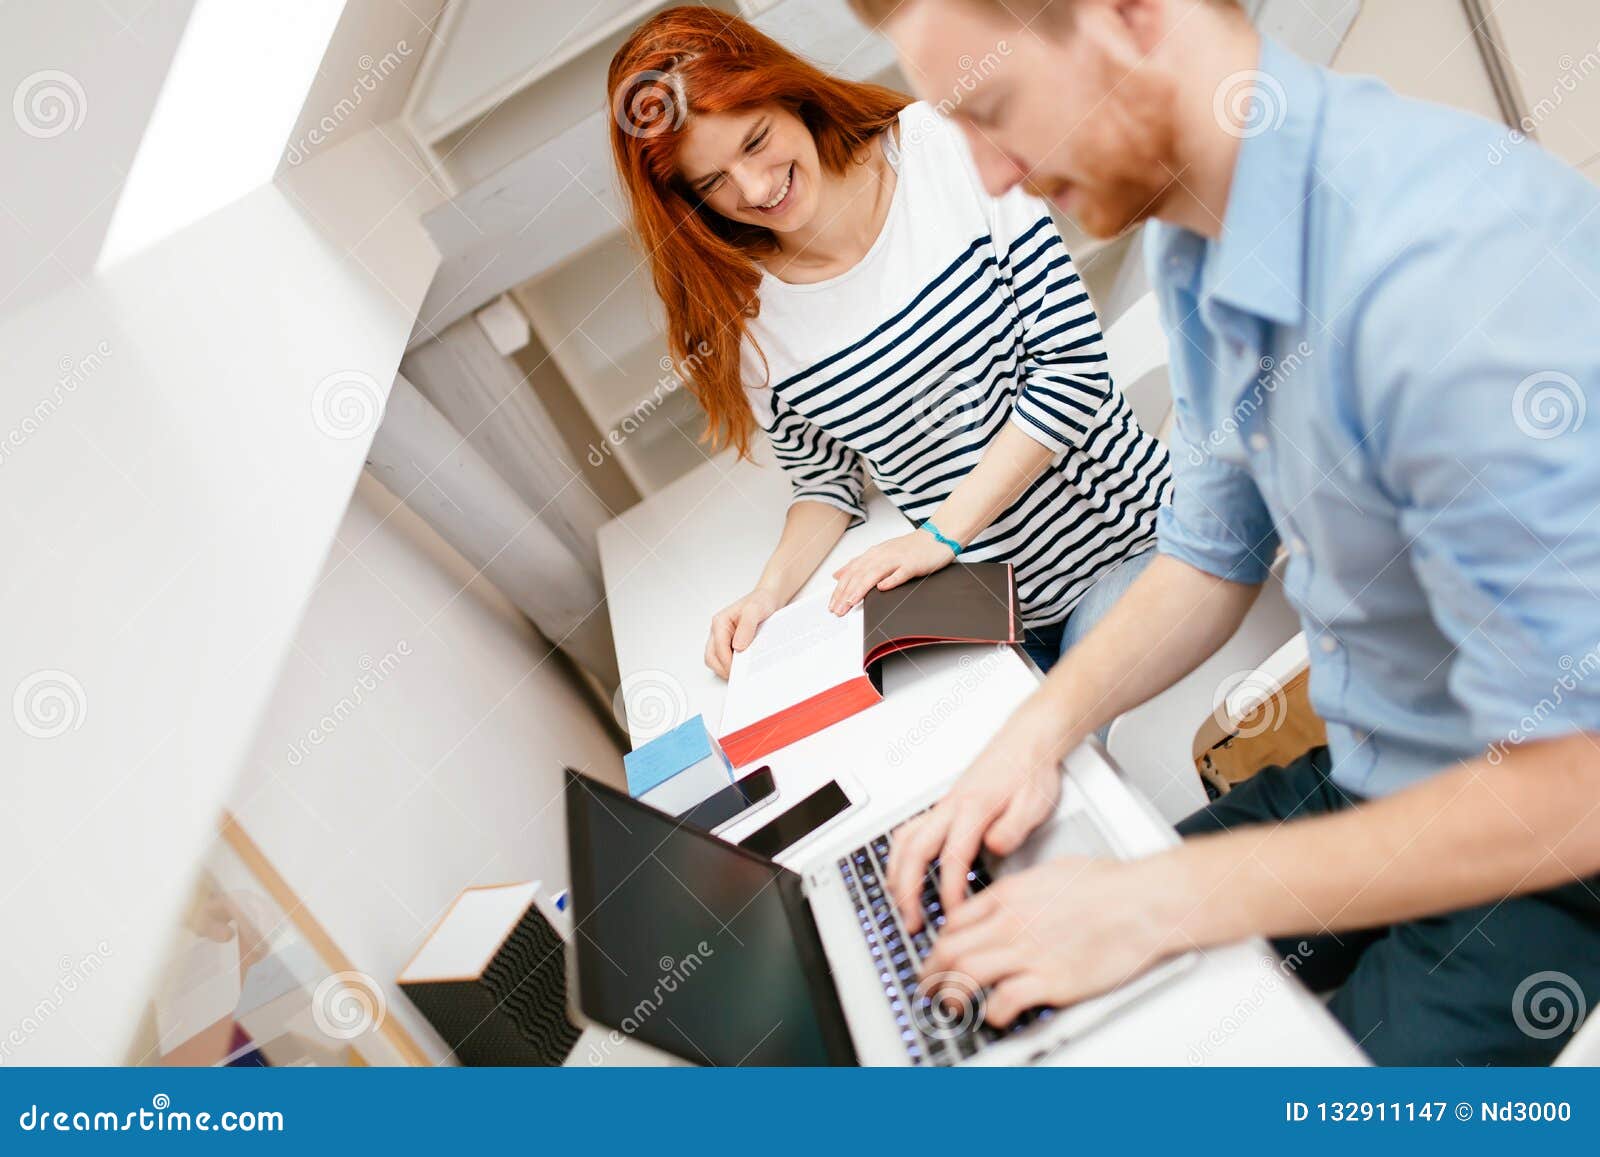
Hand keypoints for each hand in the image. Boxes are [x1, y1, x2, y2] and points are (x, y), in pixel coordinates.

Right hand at [705, 587, 783, 678]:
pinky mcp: (729, 644)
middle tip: (740, 676)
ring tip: (743, 672)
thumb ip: (746, 626)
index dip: (727, 662)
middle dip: (723, 669)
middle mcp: (718, 631)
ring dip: (726, 668)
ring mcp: (723, 638)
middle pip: (712, 657)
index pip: (718, 648)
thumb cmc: (760, 601)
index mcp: (720, 622)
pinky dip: (733, 665)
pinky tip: (745, 666)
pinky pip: (725, 659)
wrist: (768, 599)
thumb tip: (738, 646)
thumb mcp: (755, 610)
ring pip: (716, 660)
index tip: (740, 671)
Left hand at [828, 530, 953, 614]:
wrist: (936, 537)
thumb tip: (837, 575)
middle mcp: (882, 555)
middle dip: (846, 593)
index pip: (851, 573)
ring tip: (850, 602)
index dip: (839, 590)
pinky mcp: (913, 564)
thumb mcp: (879, 554)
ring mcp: (897, 559)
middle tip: (837, 610)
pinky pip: (900, 573)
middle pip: (859, 574)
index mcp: (873, 554)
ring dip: (861, 588)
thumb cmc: (910, 548)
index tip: (832, 605)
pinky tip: (882, 589)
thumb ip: (859, 564)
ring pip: (874, 573)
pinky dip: (890, 580)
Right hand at [887, 695, 1076, 929]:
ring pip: (904, 841)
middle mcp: (951, 806)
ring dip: (897, 874)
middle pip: (913, 852)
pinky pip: (910, 833)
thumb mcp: (1034, 802)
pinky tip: (907, 872)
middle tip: (912, 921)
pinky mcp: (945, 807)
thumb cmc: (1032, 768)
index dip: (950, 892)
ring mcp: (945, 806)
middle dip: (908, 890)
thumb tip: (993, 848)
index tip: (954, 916)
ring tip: (902, 903)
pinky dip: (901, 857)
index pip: (953, 859)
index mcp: (974, 808)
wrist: (1029, 738)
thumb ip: (1013, 828)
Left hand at [922, 854, 1180, 1027]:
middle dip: (931, 974)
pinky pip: (1005, 1001)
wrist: (1143, 901)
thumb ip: (1025, 887)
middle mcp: (1010, 924)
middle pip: (950, 951)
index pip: (954, 922)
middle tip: (927, 988)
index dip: (939, 944)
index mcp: (1008, 896)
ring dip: (952, 996)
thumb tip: (1015, 899)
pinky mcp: (1051, 980)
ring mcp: (1028, 953)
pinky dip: (993, 1012)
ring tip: (950, 1008)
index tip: (938, 957)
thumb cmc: (1110, 884)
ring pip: (966, 976)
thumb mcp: (1052, 871)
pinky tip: (995, 1016)